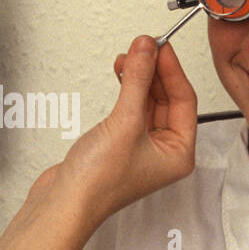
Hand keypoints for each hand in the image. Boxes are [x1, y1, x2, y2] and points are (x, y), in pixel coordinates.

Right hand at [48, 34, 196, 224]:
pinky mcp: (119, 145)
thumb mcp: (125, 122)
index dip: (172, 69)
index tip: (160, 46)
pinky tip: (122, 75)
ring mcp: (141, 149)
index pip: (185, 100)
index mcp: (180, 154)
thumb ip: (138, 80)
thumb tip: (146, 49)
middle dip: (155, 71)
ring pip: (148, 103)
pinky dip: (127, 91)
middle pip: (168, 100)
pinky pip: (131, 110)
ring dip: (140, 79)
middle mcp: (164, 153)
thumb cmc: (98, 183)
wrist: (63, 204)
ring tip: (130, 57)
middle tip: (144, 46)